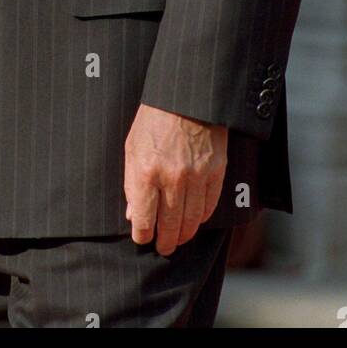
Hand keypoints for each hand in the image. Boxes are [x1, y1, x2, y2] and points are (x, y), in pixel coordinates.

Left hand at [124, 103, 227, 255]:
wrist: (184, 98)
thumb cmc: (153, 120)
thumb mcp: (132, 147)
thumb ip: (131, 183)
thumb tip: (133, 214)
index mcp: (145, 171)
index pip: (144, 218)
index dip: (143, 234)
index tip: (142, 238)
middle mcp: (171, 178)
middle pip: (169, 224)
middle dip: (165, 241)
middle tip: (164, 248)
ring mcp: (195, 176)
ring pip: (191, 220)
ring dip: (185, 234)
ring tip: (179, 239)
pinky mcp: (215, 172)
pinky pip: (209, 205)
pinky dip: (202, 218)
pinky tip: (195, 220)